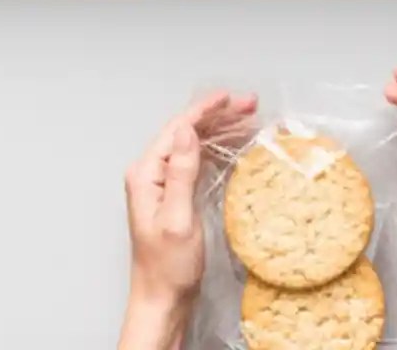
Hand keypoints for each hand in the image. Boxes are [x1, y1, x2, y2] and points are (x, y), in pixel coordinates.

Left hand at [120, 92, 256, 349]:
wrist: (162, 298)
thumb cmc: (167, 267)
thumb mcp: (178, 218)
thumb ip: (182, 172)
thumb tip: (188, 132)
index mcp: (147, 175)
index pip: (178, 130)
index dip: (206, 110)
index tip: (230, 98)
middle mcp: (151, 175)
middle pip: (187, 132)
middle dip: (219, 116)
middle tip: (250, 106)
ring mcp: (163, 185)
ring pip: (194, 145)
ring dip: (221, 130)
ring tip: (249, 120)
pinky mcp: (175, 196)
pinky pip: (198, 162)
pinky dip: (218, 150)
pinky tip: (235, 146)